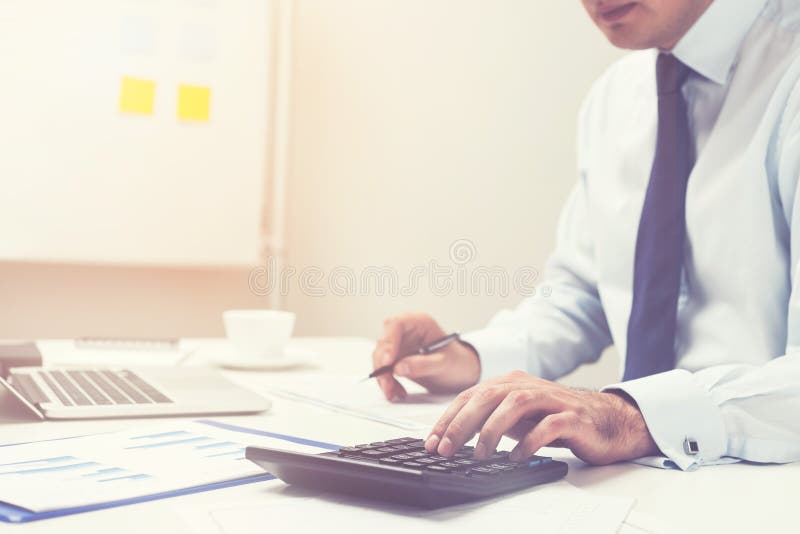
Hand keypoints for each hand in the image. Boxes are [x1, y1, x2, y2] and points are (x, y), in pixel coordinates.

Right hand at [371, 313, 480, 400]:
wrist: (461, 372)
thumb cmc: (457, 361)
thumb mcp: (444, 363)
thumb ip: (423, 365)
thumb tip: (399, 368)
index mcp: (419, 322)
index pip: (395, 324)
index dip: (388, 342)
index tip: (388, 362)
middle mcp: (406, 331)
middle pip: (384, 343)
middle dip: (382, 365)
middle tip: (388, 384)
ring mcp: (400, 344)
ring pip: (381, 358)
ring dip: (383, 377)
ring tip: (393, 392)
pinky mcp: (397, 359)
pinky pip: (385, 369)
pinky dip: (388, 382)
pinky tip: (397, 392)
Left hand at [424, 371, 658, 464]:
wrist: (607, 421)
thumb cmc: (558, 419)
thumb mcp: (518, 418)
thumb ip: (492, 419)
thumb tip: (455, 436)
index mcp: (511, 383)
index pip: (472, 396)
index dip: (449, 418)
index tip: (432, 441)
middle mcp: (529, 386)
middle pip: (488, 397)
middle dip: (462, 423)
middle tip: (447, 448)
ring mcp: (552, 399)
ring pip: (515, 404)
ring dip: (492, 429)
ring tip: (480, 454)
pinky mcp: (573, 417)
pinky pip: (548, 425)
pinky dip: (530, 441)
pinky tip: (517, 456)